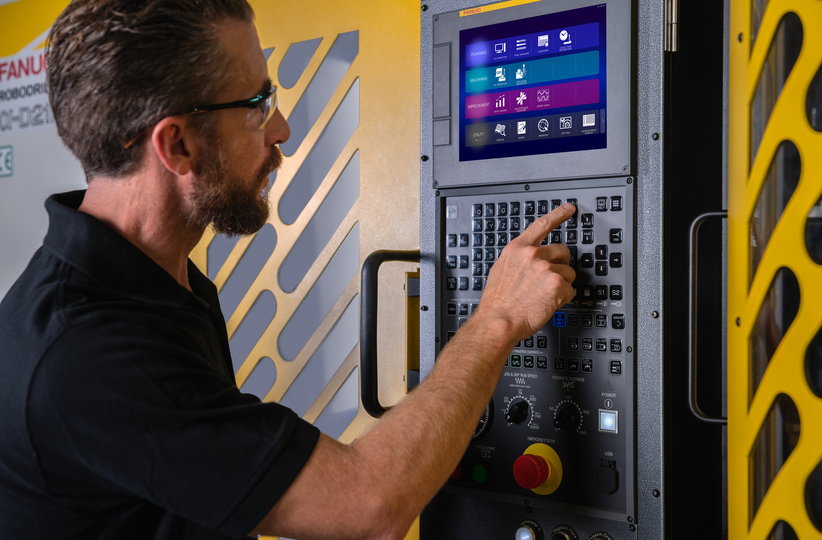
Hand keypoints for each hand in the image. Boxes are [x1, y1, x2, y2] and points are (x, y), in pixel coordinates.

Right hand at [475, 203, 576, 341]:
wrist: (498, 322)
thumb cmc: (498, 302)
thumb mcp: (501, 270)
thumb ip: (518, 259)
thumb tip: (531, 259)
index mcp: (517, 249)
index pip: (542, 224)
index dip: (559, 214)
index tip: (569, 209)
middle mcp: (532, 254)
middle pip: (562, 251)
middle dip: (560, 265)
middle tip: (548, 280)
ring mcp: (546, 268)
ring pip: (569, 273)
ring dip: (561, 284)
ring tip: (543, 295)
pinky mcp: (557, 284)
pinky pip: (571, 290)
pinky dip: (563, 299)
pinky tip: (547, 303)